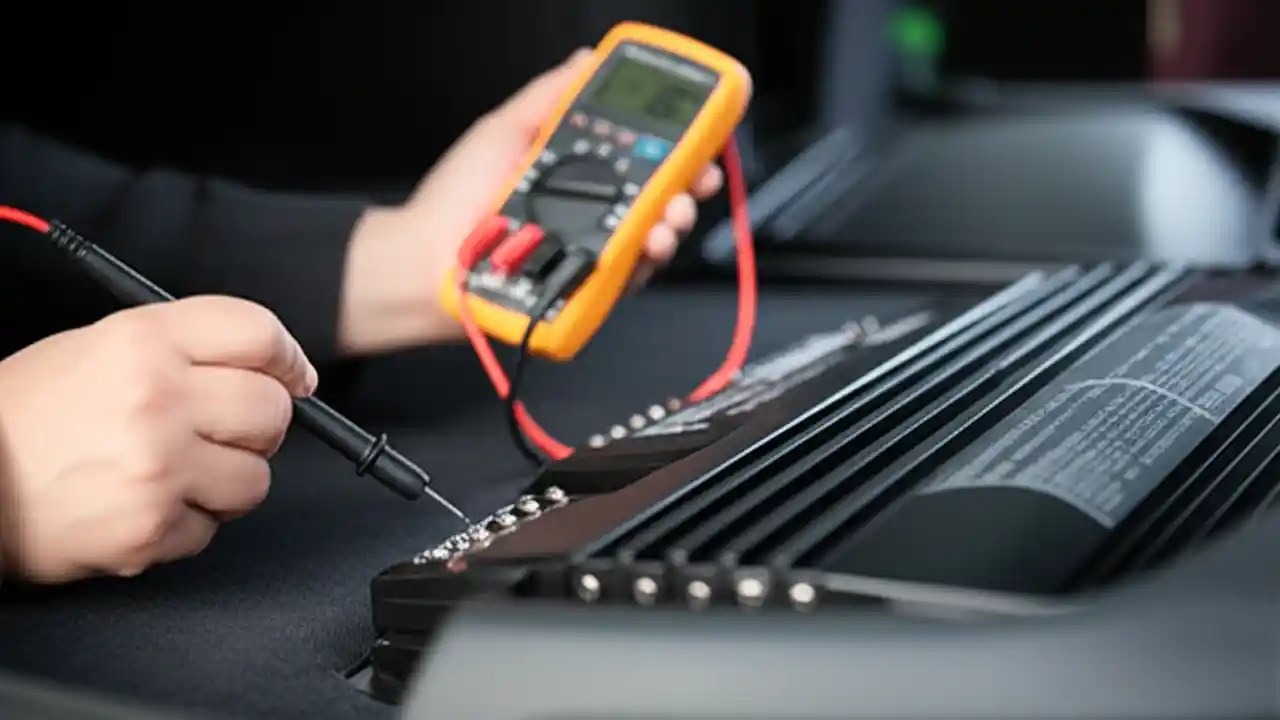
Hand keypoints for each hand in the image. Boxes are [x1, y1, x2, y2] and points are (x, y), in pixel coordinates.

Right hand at [0, 297, 316, 583]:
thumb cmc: (29, 414)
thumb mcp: (98, 348)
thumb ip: (185, 349)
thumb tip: (275, 368)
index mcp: (144, 342)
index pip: (257, 333)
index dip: (287, 357)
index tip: (295, 376)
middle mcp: (157, 399)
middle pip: (272, 409)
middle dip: (261, 424)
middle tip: (226, 432)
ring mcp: (157, 467)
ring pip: (256, 478)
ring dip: (228, 480)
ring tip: (175, 472)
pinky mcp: (152, 529)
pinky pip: (213, 528)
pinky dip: (188, 522)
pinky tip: (144, 504)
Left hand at [338, 49, 724, 354]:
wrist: (425, 261)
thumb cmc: (455, 199)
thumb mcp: (505, 130)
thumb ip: (549, 96)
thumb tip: (587, 60)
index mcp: (579, 171)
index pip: (643, 154)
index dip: (677, 143)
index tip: (700, 133)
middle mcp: (593, 210)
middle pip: (661, 195)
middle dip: (690, 183)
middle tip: (696, 177)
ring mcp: (594, 251)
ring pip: (655, 236)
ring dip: (675, 222)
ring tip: (670, 215)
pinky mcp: (588, 289)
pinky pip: (632, 277)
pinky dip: (648, 261)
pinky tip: (650, 244)